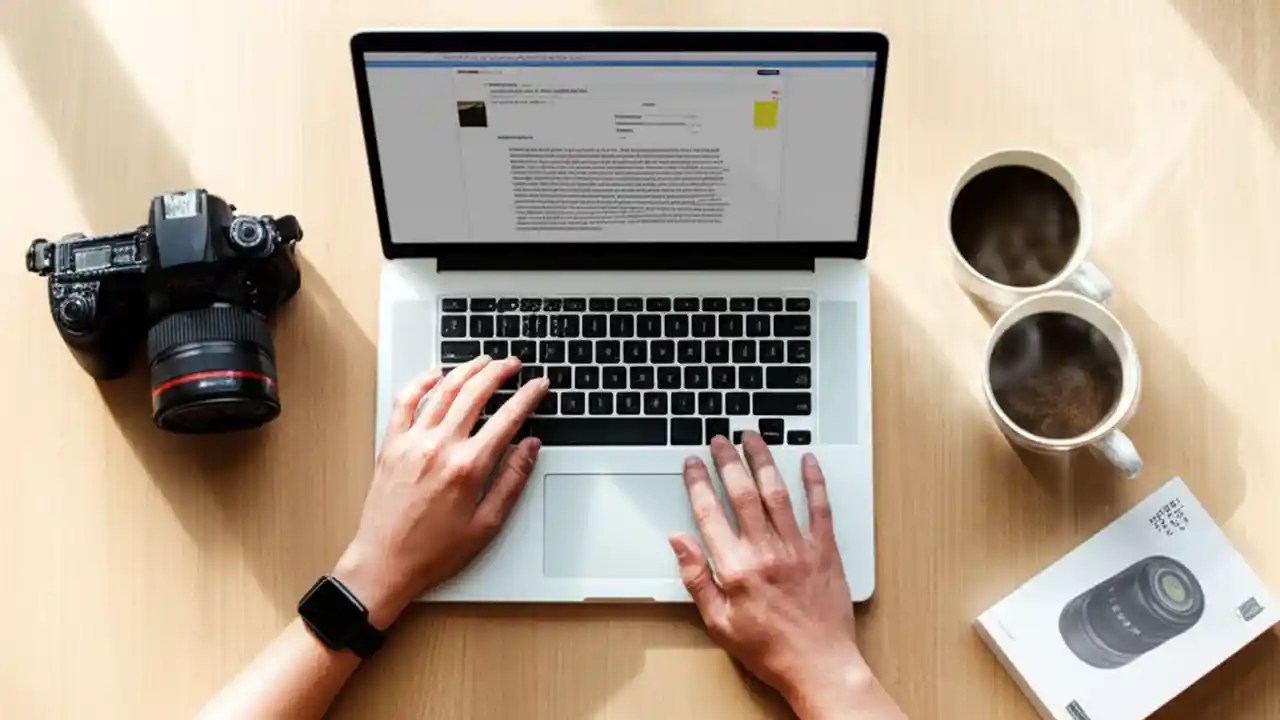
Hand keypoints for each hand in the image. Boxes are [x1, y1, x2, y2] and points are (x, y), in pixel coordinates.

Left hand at [334, 356, 547, 627]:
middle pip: (476, 394)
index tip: (540, 385)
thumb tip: (530, 447)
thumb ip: (512, 480)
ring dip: (467, 370)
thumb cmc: (434, 552)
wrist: (385, 563)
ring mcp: (412, 442)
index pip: (508, 419)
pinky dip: (421, 383)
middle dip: (500, 373)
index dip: (528, 397)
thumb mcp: (487, 524)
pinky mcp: (391, 445)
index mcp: (468, 467)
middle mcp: (440, 447)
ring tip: (484, 361)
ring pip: (444, 391)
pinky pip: (405, 402)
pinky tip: (435, 375)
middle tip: (514, 364)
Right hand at [671, 434, 903, 719]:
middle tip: (719, 439)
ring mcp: (797, 547)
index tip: (692, 463)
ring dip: (763, 460)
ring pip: (776, 492)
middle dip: (728, 460)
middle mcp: (766, 551)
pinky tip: (808, 460)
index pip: (709, 514)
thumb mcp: (718, 623)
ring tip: (753, 437)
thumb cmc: (769, 649)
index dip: (698, 483)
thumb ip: (697, 578)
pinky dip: (813, 481)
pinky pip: (820, 507)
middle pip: (741, 493)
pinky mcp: (824, 550)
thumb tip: (678, 542)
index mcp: (736, 568)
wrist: (819, 665)